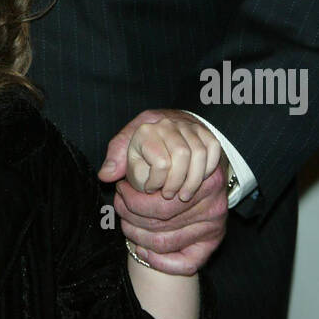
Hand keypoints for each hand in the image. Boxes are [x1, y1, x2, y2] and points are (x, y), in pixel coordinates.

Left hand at [100, 108, 220, 196]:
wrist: (167, 123)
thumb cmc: (144, 141)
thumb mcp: (125, 147)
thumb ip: (116, 159)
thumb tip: (105, 175)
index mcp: (146, 129)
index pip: (161, 161)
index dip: (156, 182)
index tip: (150, 189)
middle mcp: (169, 124)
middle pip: (183, 157)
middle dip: (176, 183)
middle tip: (168, 196)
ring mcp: (190, 128)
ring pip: (200, 155)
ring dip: (193, 181)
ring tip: (183, 195)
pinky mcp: (206, 133)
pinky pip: (213, 151)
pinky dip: (208, 168)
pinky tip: (198, 180)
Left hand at [100, 110, 227, 273]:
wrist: (199, 148)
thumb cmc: (169, 140)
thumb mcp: (146, 129)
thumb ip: (122, 147)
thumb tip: (105, 175)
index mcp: (200, 172)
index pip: (158, 199)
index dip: (131, 199)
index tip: (120, 189)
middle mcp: (212, 199)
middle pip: (160, 220)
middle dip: (130, 216)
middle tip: (119, 205)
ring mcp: (214, 222)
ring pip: (166, 242)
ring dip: (137, 237)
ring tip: (125, 223)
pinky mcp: (214, 239)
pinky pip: (187, 263)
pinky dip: (160, 263)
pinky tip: (142, 249)